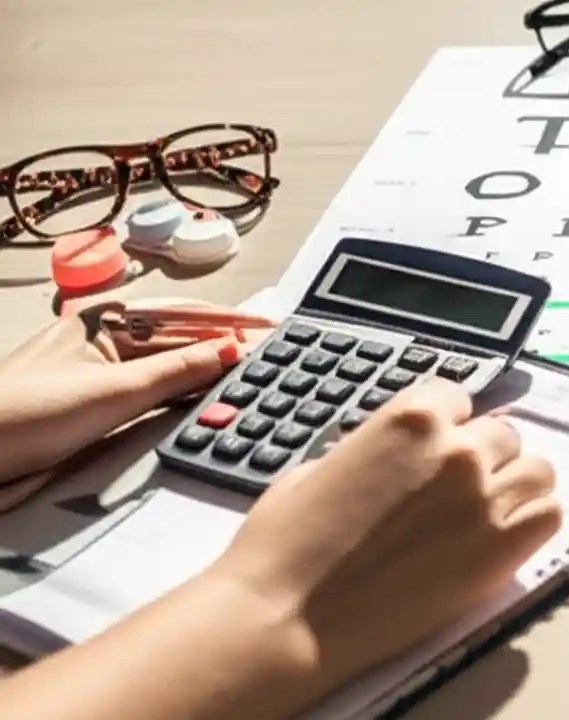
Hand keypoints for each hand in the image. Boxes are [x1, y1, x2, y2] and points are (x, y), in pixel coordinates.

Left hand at [0, 298, 271, 499]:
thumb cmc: (26, 414)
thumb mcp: (115, 391)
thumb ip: (178, 371)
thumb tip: (229, 351)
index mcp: (104, 317)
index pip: (185, 314)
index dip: (230, 323)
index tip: (268, 330)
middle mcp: (103, 336)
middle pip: (178, 336)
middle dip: (222, 345)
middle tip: (268, 356)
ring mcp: (98, 368)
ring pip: (167, 363)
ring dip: (204, 369)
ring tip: (245, 375)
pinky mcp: (94, 398)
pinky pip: (150, 386)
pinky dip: (180, 390)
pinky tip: (201, 396)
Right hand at [205, 378, 562, 706]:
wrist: (286, 616)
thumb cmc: (287, 544)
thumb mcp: (323, 465)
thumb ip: (378, 447)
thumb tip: (397, 456)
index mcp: (412, 417)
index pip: (460, 399)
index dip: (448, 426)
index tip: (437, 450)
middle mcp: (458, 450)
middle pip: (503, 435)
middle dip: (484, 457)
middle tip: (459, 491)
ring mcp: (485, 500)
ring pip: (537, 470)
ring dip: (517, 484)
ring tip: (490, 512)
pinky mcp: (502, 551)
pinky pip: (550, 515)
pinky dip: (535, 520)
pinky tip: (507, 536)